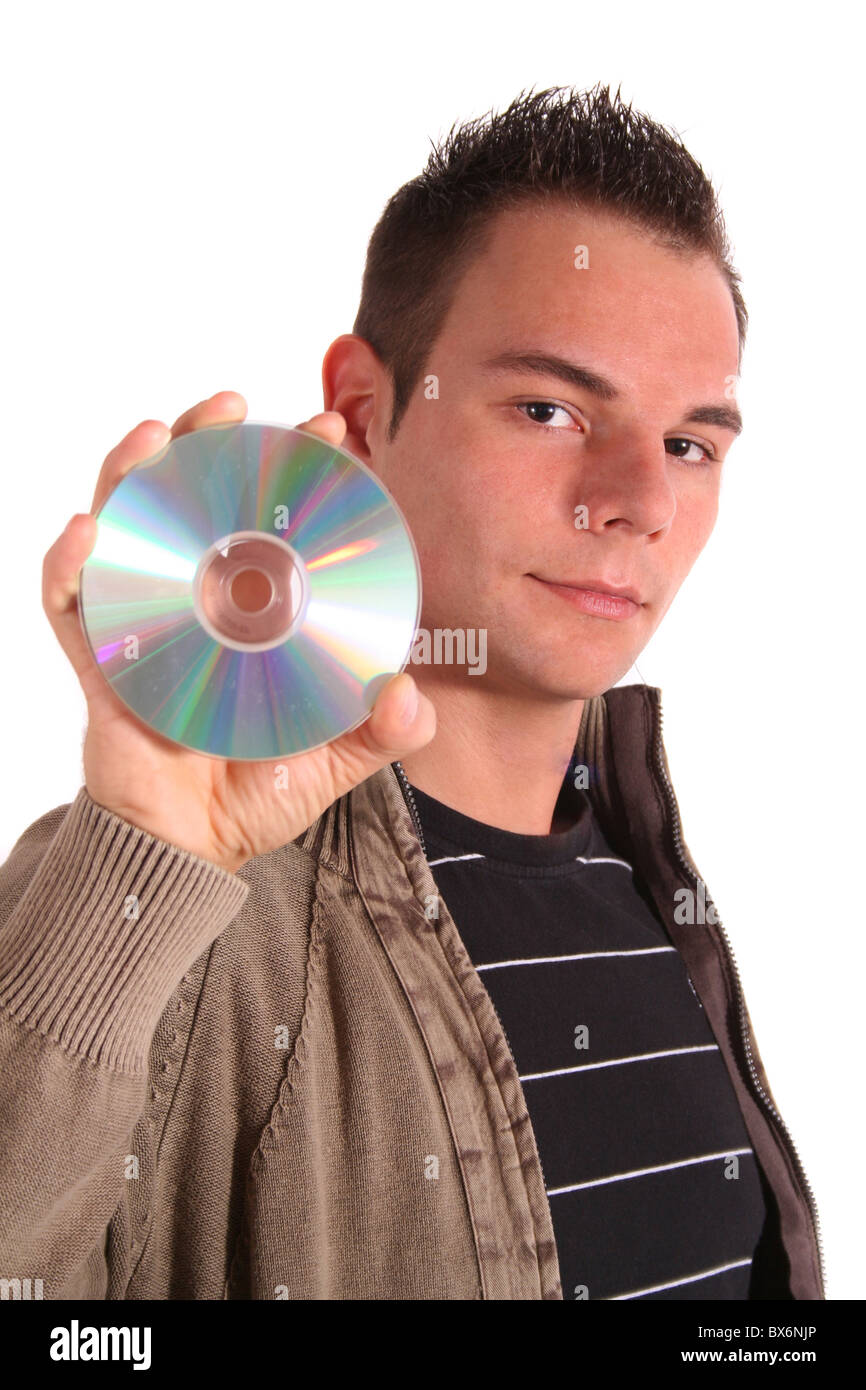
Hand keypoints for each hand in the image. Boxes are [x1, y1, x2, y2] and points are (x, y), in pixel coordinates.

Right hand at [42, 393, 434, 871]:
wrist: (193, 848)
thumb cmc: (258, 792)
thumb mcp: (336, 759)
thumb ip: (381, 731)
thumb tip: (409, 695)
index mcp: (254, 609)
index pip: (268, 516)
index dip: (291, 467)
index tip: (329, 429)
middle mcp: (196, 602)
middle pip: (191, 500)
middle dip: (207, 442)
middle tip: (236, 408)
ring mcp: (144, 624)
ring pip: (125, 528)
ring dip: (133, 474)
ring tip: (158, 436)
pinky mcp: (99, 660)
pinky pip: (71, 603)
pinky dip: (71, 564)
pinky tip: (89, 530)